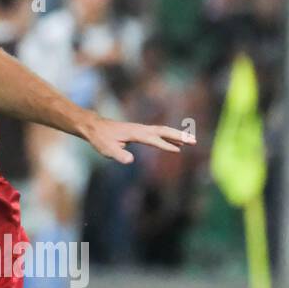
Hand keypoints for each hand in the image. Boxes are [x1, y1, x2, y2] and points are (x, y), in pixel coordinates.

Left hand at [81, 116, 195, 164]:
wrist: (94, 127)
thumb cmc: (100, 138)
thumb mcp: (107, 149)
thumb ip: (118, 155)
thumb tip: (130, 160)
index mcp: (134, 133)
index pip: (153, 139)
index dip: (165, 144)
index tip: (178, 149)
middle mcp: (140, 129)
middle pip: (163, 131)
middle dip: (179, 135)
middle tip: (194, 141)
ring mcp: (141, 129)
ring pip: (163, 131)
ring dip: (177, 136)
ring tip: (192, 141)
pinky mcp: (140, 132)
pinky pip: (159, 134)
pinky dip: (169, 138)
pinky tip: (176, 143)